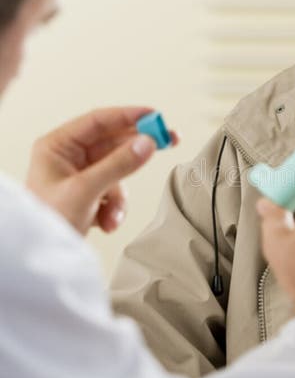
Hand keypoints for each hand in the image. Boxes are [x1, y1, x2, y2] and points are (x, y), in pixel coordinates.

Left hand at [26, 107, 177, 234]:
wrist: (44, 261)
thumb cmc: (47, 223)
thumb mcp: (85, 191)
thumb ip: (118, 165)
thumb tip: (146, 144)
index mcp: (57, 146)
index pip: (98, 121)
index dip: (128, 116)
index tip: (155, 117)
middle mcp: (67, 158)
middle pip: (113, 144)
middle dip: (137, 151)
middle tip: (167, 141)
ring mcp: (79, 177)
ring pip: (118, 172)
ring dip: (120, 196)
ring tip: (112, 214)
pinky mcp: (88, 196)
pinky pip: (114, 192)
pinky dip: (115, 208)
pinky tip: (105, 222)